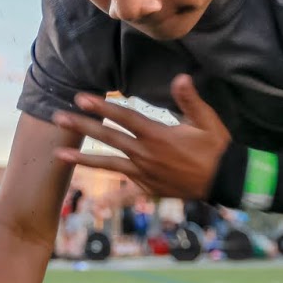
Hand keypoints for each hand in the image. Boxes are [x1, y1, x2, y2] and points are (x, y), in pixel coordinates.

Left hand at [52, 75, 231, 200]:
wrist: (223, 180)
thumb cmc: (215, 148)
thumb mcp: (207, 121)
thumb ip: (190, 100)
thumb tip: (181, 78)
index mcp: (157, 136)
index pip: (123, 117)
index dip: (101, 106)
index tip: (81, 98)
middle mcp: (145, 155)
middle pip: (108, 138)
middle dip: (82, 127)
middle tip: (58, 118)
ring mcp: (144, 173)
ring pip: (108, 164)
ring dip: (82, 160)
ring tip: (59, 155)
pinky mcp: (148, 188)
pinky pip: (126, 193)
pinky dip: (112, 199)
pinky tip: (96, 204)